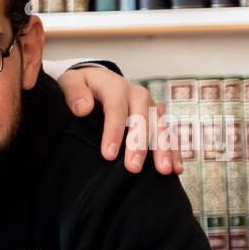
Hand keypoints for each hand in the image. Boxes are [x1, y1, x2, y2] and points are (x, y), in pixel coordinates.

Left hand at [56, 64, 177, 175]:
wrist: (97, 79)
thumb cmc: (82, 85)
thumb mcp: (71, 82)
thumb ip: (75, 93)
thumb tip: (83, 108)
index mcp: (116, 86)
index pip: (116, 109)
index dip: (114, 132)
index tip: (108, 155)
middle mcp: (137, 95)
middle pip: (142, 119)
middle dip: (140, 144)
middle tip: (134, 168)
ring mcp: (149, 106)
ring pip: (160, 127)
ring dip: (164, 149)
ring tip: (164, 170)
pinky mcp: (155, 117)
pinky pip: (168, 133)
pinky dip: (174, 150)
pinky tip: (176, 168)